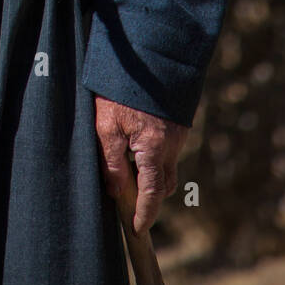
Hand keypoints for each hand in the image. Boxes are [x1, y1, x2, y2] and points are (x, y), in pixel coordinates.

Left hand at [94, 96, 188, 234]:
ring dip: (152, 172)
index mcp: (154, 149)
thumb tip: (117, 192)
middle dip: (150, 195)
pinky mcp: (178, 121)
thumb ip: (111, 162)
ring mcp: (178, 132)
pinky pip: (169, 148)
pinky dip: (155, 154)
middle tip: (128, 197)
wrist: (148, 56)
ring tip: (127, 165)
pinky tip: (136, 142)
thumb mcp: (106, 126)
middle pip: (164, 182)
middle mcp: (172, 144)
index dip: (145, 214)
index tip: (137, 228)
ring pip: (167, 164)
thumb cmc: (121, 90)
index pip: (152, 193)